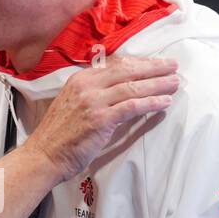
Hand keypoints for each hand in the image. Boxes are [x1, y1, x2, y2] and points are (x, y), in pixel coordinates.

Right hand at [29, 56, 179, 180]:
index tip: (156, 63)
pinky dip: (151, 103)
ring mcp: (93, 101)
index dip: (140, 62)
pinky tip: (164, 102)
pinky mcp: (100, 119)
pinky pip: (132, 107)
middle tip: (173, 66)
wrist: (43, 155)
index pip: (117, 64)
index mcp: (81, 79)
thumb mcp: (73, 104)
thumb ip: (94, 94)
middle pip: (128, 71)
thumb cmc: (59, 135)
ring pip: (133, 87)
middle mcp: (87, 85)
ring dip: (158, 84)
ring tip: (175, 83)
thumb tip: (120, 92)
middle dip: (154, 68)